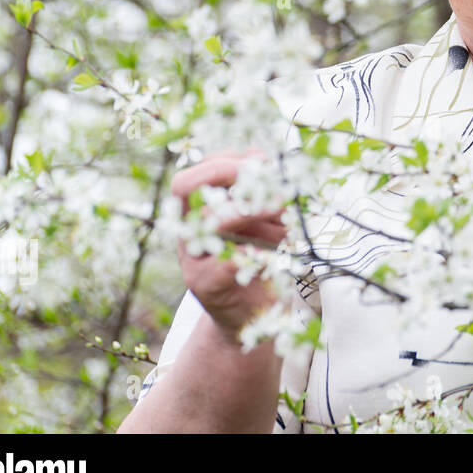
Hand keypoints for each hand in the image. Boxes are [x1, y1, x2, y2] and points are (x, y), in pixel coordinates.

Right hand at [172, 148, 287, 343]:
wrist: (251, 313)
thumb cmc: (261, 257)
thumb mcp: (266, 219)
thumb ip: (263, 192)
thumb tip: (267, 162)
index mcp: (197, 208)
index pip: (196, 171)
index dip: (225, 160)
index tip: (261, 160)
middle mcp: (188, 228)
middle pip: (189, 186)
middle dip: (231, 174)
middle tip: (270, 178)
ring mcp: (192, 256)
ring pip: (210, 220)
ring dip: (252, 208)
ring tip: (284, 208)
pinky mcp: (204, 283)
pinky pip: (226, 261)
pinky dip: (256, 252)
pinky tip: (275, 252)